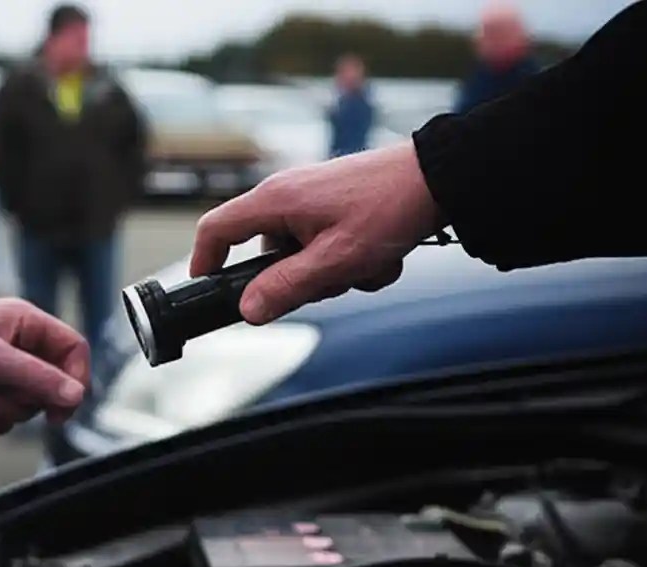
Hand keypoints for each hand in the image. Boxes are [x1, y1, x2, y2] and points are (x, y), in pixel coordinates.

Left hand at [0, 294, 89, 435]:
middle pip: (52, 385)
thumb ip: (37, 378)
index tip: (63, 404)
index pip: (73, 349)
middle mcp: (18, 346)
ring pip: (27, 407)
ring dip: (1, 408)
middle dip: (25, 397)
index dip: (74, 378)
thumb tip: (75, 395)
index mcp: (25, 323)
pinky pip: (5, 419)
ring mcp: (1, 371)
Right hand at [191, 142, 443, 324]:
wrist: (441, 177)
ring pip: (302, 254)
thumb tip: (249, 310)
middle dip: (298, 279)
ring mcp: (312, 199)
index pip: (216, 230)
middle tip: (331, 284)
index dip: (204, 261)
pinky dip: (351, 258)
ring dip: (333, 272)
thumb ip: (287, 287)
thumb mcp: (336, 260)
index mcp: (275, 200)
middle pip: (266, 252)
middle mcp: (287, 195)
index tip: (207, 289)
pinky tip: (380, 255)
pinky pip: (327, 245)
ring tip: (368, 264)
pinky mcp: (334, 204)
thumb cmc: (390, 208)